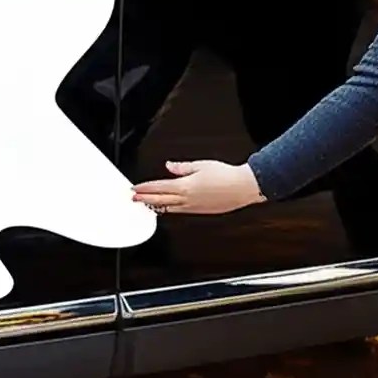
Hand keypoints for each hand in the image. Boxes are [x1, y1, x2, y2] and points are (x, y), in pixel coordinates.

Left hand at [132, 160, 267, 214]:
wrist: (245, 187)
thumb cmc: (226, 175)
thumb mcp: (201, 165)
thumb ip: (182, 167)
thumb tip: (169, 166)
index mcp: (185, 186)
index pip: (159, 187)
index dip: (145, 188)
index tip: (135, 188)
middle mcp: (188, 199)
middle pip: (160, 200)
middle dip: (145, 199)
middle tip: (133, 199)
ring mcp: (194, 207)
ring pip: (169, 208)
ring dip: (156, 206)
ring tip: (146, 204)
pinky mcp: (201, 211)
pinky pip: (180, 212)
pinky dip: (169, 210)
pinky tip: (166, 209)